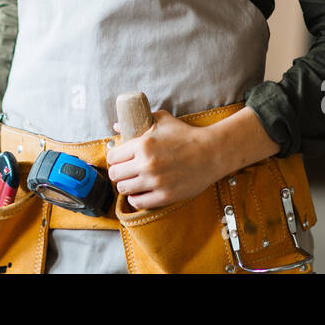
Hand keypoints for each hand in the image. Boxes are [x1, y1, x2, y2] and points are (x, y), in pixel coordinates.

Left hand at [104, 110, 223, 210]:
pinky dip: (136, 198)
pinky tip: (140, 192)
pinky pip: (138, 203)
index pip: (113, 157)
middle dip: (118, 172)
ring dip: (126, 186)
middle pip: (115, 175)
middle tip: (125, 171)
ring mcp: (155, 182)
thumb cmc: (186, 135)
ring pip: (124, 189)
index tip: (120, 160)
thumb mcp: (162, 121)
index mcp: (143, 145)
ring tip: (132, 182)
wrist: (211, 153)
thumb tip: (117, 127)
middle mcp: (146, 164)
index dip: (115, 158)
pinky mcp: (165, 196)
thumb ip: (139, 122)